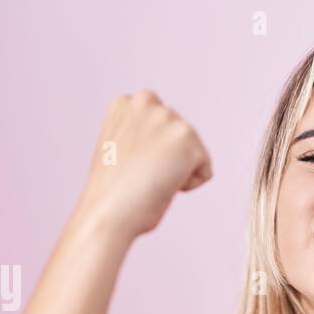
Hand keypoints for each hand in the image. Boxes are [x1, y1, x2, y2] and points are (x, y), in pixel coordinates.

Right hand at [74, 89, 211, 240]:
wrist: (108, 211)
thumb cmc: (112, 194)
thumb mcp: (120, 152)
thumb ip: (140, 136)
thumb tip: (161, 145)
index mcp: (125, 103)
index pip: (160, 126)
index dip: (150, 153)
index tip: (130, 165)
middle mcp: (146, 101)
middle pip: (180, 138)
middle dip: (167, 159)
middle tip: (140, 175)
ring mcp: (169, 117)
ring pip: (193, 152)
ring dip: (178, 172)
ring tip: (150, 179)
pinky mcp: (188, 137)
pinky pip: (205, 170)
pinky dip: (190, 185)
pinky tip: (165, 185)